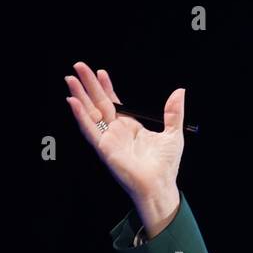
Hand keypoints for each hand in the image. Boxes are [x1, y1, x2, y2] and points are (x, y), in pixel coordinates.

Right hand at [64, 62, 184, 233]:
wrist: (160, 185)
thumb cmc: (165, 165)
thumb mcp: (173, 133)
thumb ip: (174, 112)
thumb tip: (180, 91)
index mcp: (130, 126)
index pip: (115, 102)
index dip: (107, 87)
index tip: (101, 72)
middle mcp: (117, 131)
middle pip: (99, 102)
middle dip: (88, 84)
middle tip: (79, 66)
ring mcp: (108, 138)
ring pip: (90, 112)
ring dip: (80, 95)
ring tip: (71, 79)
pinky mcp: (103, 148)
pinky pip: (89, 129)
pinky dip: (81, 116)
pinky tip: (73, 102)